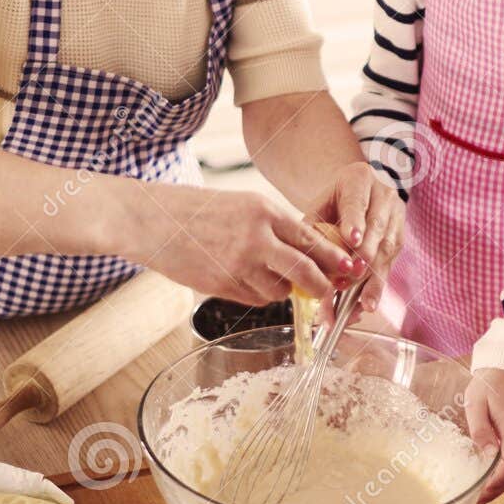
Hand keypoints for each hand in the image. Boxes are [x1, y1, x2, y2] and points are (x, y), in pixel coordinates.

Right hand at [126, 183, 360, 306]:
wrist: (152, 221)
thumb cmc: (199, 210)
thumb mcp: (244, 204)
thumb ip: (275, 226)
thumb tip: (307, 251)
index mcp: (264, 212)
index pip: (312, 240)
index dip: (335, 258)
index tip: (351, 268)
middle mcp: (255, 239)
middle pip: (305, 272)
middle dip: (322, 287)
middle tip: (329, 292)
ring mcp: (238, 265)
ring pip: (279, 291)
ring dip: (282, 289)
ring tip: (268, 275)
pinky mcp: (221, 286)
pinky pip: (254, 298)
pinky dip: (259, 294)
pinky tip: (246, 280)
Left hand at [307, 162, 404, 299]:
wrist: (362, 188)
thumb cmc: (337, 199)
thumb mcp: (321, 203)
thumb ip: (313, 227)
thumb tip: (301, 260)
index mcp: (359, 180)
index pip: (357, 203)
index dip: (355, 222)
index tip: (351, 240)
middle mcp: (384, 196)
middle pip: (376, 228)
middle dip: (364, 257)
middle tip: (350, 277)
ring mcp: (396, 216)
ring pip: (387, 248)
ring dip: (374, 277)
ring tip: (363, 301)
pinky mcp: (400, 237)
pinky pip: (391, 262)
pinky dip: (378, 284)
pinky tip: (368, 302)